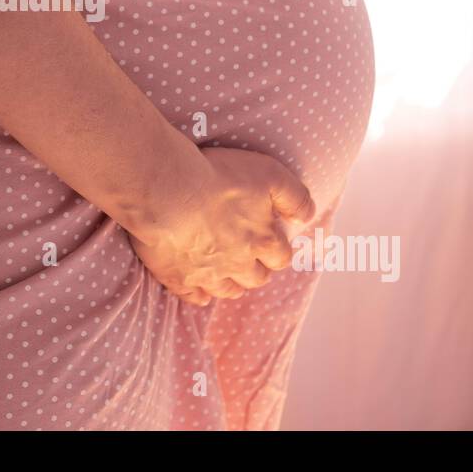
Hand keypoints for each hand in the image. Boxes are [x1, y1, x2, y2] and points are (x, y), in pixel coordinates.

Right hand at [126, 146, 315, 305]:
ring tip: (222, 267)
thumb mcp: (270, 173)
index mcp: (264, 242)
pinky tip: (196, 283)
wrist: (166, 188)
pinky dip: (199, 293)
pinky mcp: (179, 279)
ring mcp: (208, 276)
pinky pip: (194, 298)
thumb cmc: (218, 176)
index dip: (276, 250)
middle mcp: (240, 264)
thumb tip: (306, 218)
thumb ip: (295, 197)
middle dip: (254, 268)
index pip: (281, 258)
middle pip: (256, 278)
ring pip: (228, 291)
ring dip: (230, 283)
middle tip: (243, 252)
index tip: (267, 240)